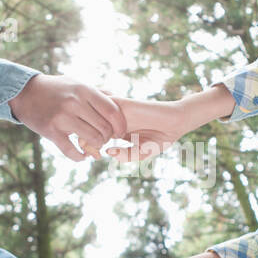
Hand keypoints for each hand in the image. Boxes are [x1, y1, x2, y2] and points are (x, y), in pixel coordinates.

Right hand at [9, 74, 127, 160]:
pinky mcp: (51, 131)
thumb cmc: (56, 89)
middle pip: (104, 128)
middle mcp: (75, 103)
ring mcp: (62, 118)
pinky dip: (80, 157)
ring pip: (93, 140)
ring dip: (96, 147)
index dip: (120, 125)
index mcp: (84, 90)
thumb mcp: (77, 84)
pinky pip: (71, 151)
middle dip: (108, 138)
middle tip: (104, 139)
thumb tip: (119, 100)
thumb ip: (98, 93)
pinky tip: (82, 156)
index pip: (112, 111)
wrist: (25, 93)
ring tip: (93, 145)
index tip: (120, 132)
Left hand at [100, 85, 234, 164]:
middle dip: (83, 135)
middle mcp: (113, 121)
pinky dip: (98, 110)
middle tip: (87, 146)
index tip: (91, 155)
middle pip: (87, 124)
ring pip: (91, 111)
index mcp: (114, 132)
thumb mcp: (141, 153)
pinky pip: (103, 102)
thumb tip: (108, 152)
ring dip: (88, 121)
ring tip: (92, 133)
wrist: (175, 122)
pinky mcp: (123, 103)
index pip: (92, 136)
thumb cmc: (160, 138)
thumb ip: (125, 155)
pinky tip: (102, 124)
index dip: (87, 146)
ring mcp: (117, 111)